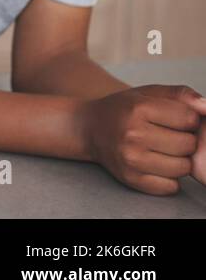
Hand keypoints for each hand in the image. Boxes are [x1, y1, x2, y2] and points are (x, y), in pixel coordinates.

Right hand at [78, 84, 203, 194]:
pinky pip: (171, 186)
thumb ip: (181, 95)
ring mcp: (131, 159)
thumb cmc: (123, 109)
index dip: (187, 119)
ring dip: (178, 160)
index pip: (190, 119)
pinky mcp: (131, 178)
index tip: (173, 119)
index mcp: (138, 108)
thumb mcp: (148, 93)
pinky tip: (156, 164)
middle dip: (184, 140)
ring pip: (183, 167)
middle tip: (167, 135)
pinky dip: (169, 178)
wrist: (88, 128)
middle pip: (188, 145)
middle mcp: (133, 134)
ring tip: (162, 150)